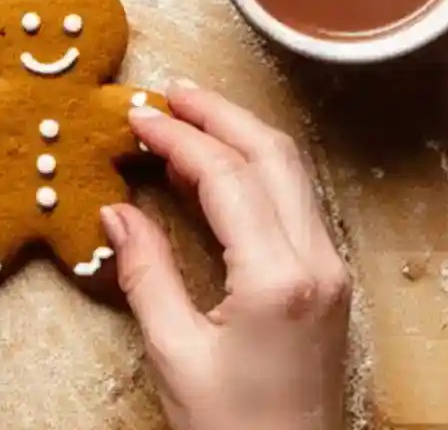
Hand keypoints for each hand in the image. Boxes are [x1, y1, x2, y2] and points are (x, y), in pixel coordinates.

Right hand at [103, 80, 350, 429]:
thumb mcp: (175, 353)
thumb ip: (145, 273)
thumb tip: (117, 211)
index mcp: (277, 279)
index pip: (228, 177)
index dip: (179, 139)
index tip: (138, 118)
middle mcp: (316, 263)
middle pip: (273, 155)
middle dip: (219, 114)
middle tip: (169, 94)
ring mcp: (330, 271)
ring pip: (292, 173)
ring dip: (242, 136)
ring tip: (191, 116)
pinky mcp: (328, 283)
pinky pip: (295, 203)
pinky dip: (257, 171)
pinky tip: (220, 170)